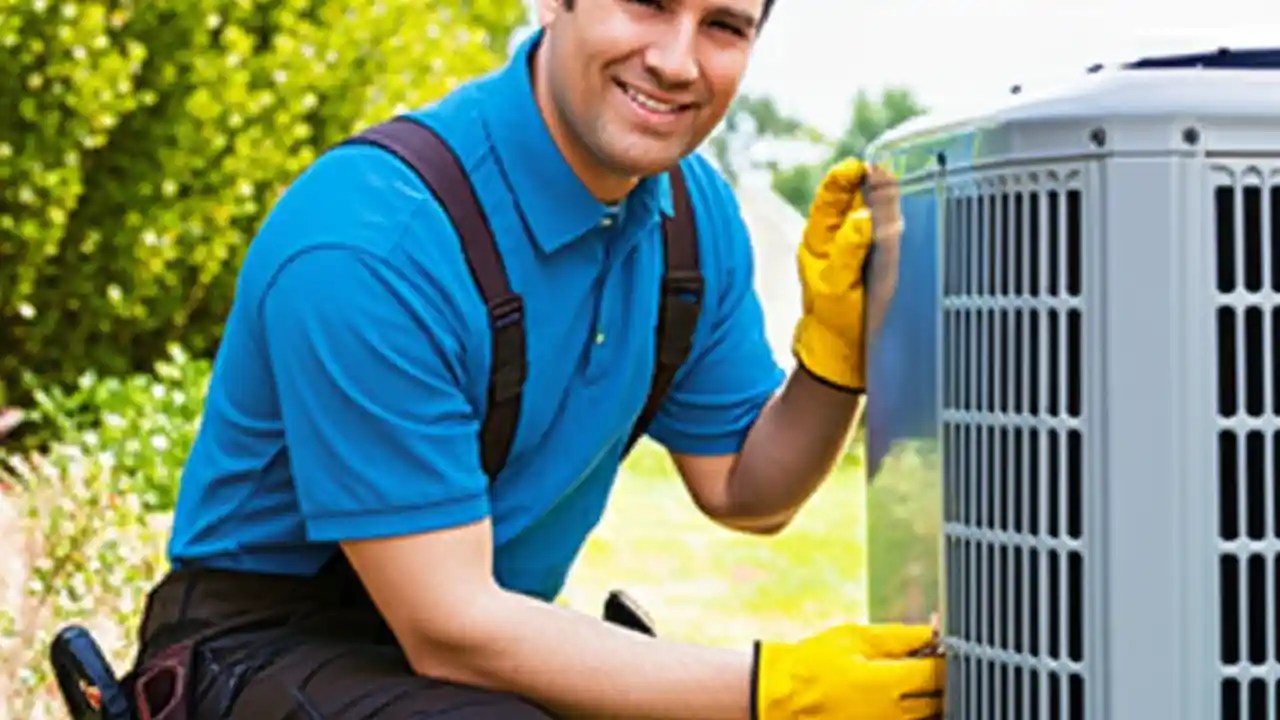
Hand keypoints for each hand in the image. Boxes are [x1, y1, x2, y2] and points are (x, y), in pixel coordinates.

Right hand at [753, 623, 944, 719]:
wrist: (782, 697)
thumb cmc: (816, 662)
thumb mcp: (857, 638)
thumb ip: (902, 636)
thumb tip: (936, 629)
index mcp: (891, 684)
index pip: (941, 672)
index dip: (946, 656)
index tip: (937, 646)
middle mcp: (896, 715)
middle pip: (942, 699)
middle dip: (939, 679)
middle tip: (922, 662)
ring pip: (929, 716)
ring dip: (927, 699)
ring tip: (903, 681)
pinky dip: (910, 712)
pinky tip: (892, 698)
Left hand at [792, 158, 903, 391]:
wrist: (844, 359)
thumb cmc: (836, 323)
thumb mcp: (839, 287)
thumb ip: (849, 251)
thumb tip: (864, 218)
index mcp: (818, 242)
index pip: (830, 197)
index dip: (845, 178)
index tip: (864, 167)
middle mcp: (835, 242)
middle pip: (853, 199)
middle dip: (870, 183)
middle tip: (889, 172)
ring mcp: (856, 252)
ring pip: (871, 213)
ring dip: (885, 200)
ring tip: (900, 186)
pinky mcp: (875, 265)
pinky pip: (884, 235)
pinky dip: (894, 222)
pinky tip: (908, 216)